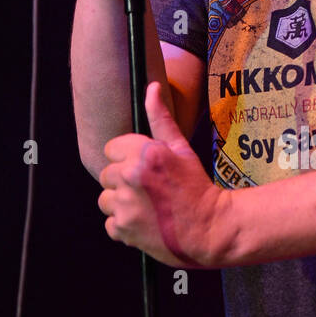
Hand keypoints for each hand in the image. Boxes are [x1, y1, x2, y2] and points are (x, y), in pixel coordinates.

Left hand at [97, 82, 228, 268]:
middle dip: (123, 181)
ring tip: (146, 207)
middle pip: (106, 174)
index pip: (111, 149)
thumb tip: (151, 87)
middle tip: (149, 190)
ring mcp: (124, 205)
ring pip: (105, 199)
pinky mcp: (122, 229)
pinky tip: (144, 222)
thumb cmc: (196, 186)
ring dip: (121, 203)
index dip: (127, 158)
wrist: (210, 228)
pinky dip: (124, 225)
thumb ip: (161, 118)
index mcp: (143, 153)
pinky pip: (110, 223)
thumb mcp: (181, 149)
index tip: (144, 169)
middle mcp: (129, 176)